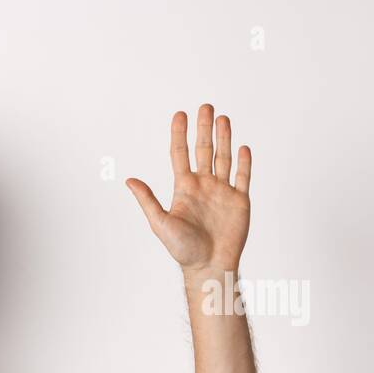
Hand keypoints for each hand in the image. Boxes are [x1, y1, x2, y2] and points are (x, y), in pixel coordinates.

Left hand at [126, 103, 250, 273]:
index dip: (180, 135)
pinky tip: (243, 147)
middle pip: (204, 151)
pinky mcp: (240, 201)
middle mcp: (203, 186)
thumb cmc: (182, 249)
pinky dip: (244, 163)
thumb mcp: (160, 223)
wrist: (209, 266)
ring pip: (224, 158)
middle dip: (204, 128)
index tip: (180, 115)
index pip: (180, 155)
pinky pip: (243, 177)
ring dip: (224, 138)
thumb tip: (129, 181)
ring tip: (223, 118)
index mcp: (184, 189)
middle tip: (205, 107)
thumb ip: (148, 200)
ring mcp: (222, 192)